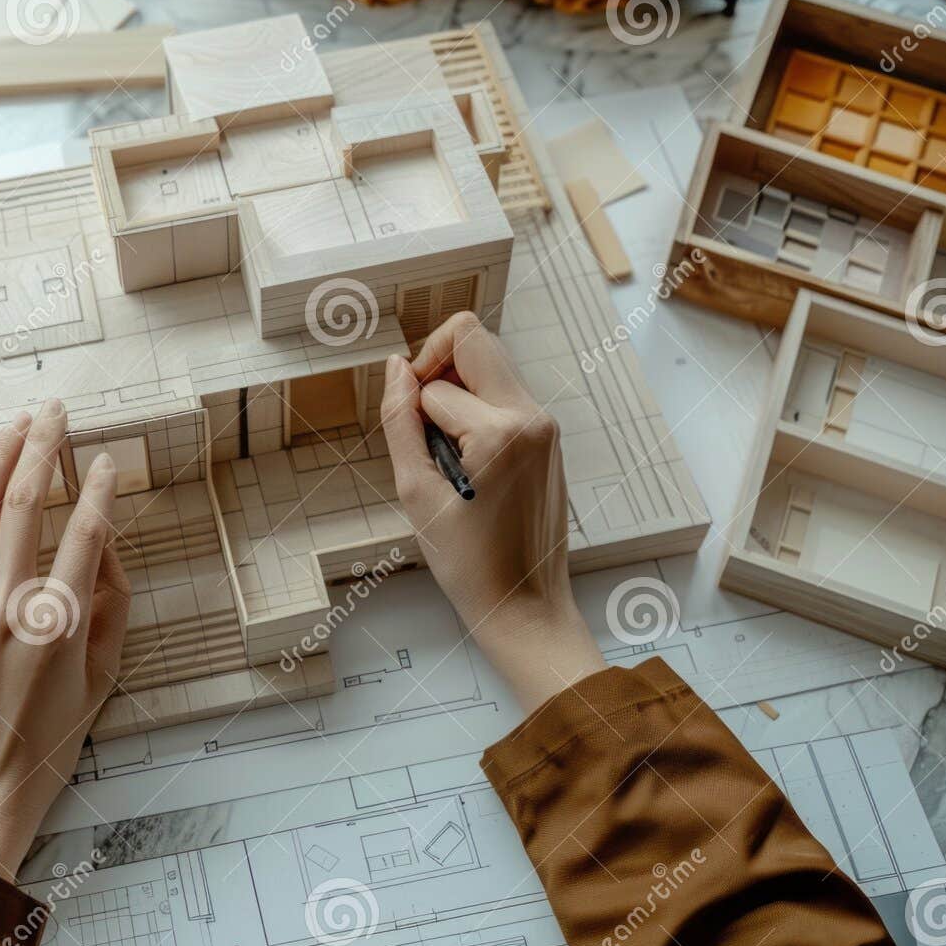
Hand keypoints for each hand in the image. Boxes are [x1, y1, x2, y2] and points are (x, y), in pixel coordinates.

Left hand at [0, 399, 131, 879]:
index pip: (85, 534)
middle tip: (55, 410)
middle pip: (24, 505)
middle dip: (42, 448)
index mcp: (61, 626)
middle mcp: (10, 609)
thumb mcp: (102, 679)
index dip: (97, 488)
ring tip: (13, 423)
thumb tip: (103, 543)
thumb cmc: (47, 743)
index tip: (103, 460)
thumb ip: (110, 607)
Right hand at [381, 313, 604, 710]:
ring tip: (445, 451)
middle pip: (474, 338)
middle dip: (435, 366)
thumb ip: (400, 422)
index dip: (410, 409)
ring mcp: (547, 426)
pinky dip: (475, 410)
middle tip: (421, 422)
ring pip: (489, 364)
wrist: (526, 607)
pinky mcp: (549, 439)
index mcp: (503, 431)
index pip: (435, 383)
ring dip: (455, 391)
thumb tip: (395, 367)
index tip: (412, 448)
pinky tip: (466, 462)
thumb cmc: (469, 564)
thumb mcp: (416, 493)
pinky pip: (503, 395)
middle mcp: (533, 417)